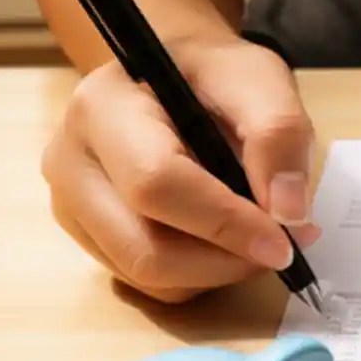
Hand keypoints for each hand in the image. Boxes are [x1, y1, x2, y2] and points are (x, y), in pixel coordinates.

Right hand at [41, 34, 319, 302]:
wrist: (173, 76)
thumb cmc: (212, 75)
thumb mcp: (258, 80)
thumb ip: (279, 135)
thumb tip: (288, 212)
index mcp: (104, 109)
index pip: (157, 185)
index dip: (226, 224)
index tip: (284, 244)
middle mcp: (72, 163)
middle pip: (144, 250)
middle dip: (225, 262)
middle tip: (282, 248)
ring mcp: (73, 207)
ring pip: (148, 277)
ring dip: (218, 273)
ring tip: (260, 239)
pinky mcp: (91, 238)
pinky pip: (151, 285)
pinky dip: (202, 277)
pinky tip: (229, 244)